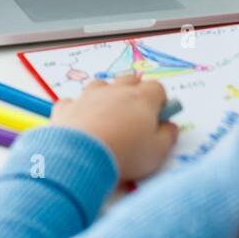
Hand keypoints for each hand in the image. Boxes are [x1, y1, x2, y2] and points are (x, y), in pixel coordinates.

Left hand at [50, 73, 177, 180]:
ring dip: (105, 96)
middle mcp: (116, 91)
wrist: (82, 157)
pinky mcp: (68, 107)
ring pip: (100, 85)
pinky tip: (80, 123)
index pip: (157, 88)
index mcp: (142, 99)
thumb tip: (170, 126)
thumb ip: (168, 136)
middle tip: (134, 116)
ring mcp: (89, 96)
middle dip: (134, 92)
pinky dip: (78, 109)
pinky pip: (73, 102)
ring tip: (107, 118)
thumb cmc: (126, 154)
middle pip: (129, 80)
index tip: (158, 117)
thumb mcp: (158, 151)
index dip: (159, 101)